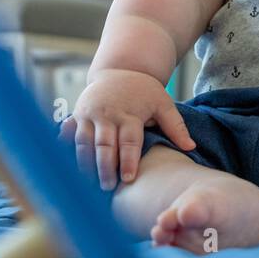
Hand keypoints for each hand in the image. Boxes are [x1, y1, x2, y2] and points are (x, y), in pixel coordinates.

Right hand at [58, 69, 194, 190]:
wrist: (120, 70)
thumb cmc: (144, 91)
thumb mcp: (163, 103)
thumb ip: (176, 126)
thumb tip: (191, 147)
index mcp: (129, 113)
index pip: (129, 140)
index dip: (128, 160)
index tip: (129, 179)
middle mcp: (107, 114)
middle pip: (104, 144)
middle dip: (104, 167)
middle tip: (107, 188)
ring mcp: (89, 114)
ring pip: (83, 143)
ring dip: (84, 164)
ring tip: (88, 184)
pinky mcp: (76, 115)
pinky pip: (69, 135)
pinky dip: (67, 150)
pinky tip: (67, 167)